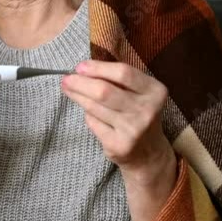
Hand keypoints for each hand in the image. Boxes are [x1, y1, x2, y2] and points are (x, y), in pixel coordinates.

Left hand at [61, 60, 172, 180]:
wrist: (149, 154)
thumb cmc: (139, 114)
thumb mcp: (140, 93)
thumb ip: (118, 79)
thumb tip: (84, 69)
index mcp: (155, 91)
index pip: (123, 73)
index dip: (98, 68)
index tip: (80, 66)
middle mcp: (147, 110)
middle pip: (104, 91)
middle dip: (80, 83)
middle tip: (66, 79)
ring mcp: (133, 130)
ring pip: (95, 107)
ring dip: (78, 97)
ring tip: (69, 89)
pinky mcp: (119, 145)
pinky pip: (93, 123)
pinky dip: (88, 116)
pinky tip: (90, 114)